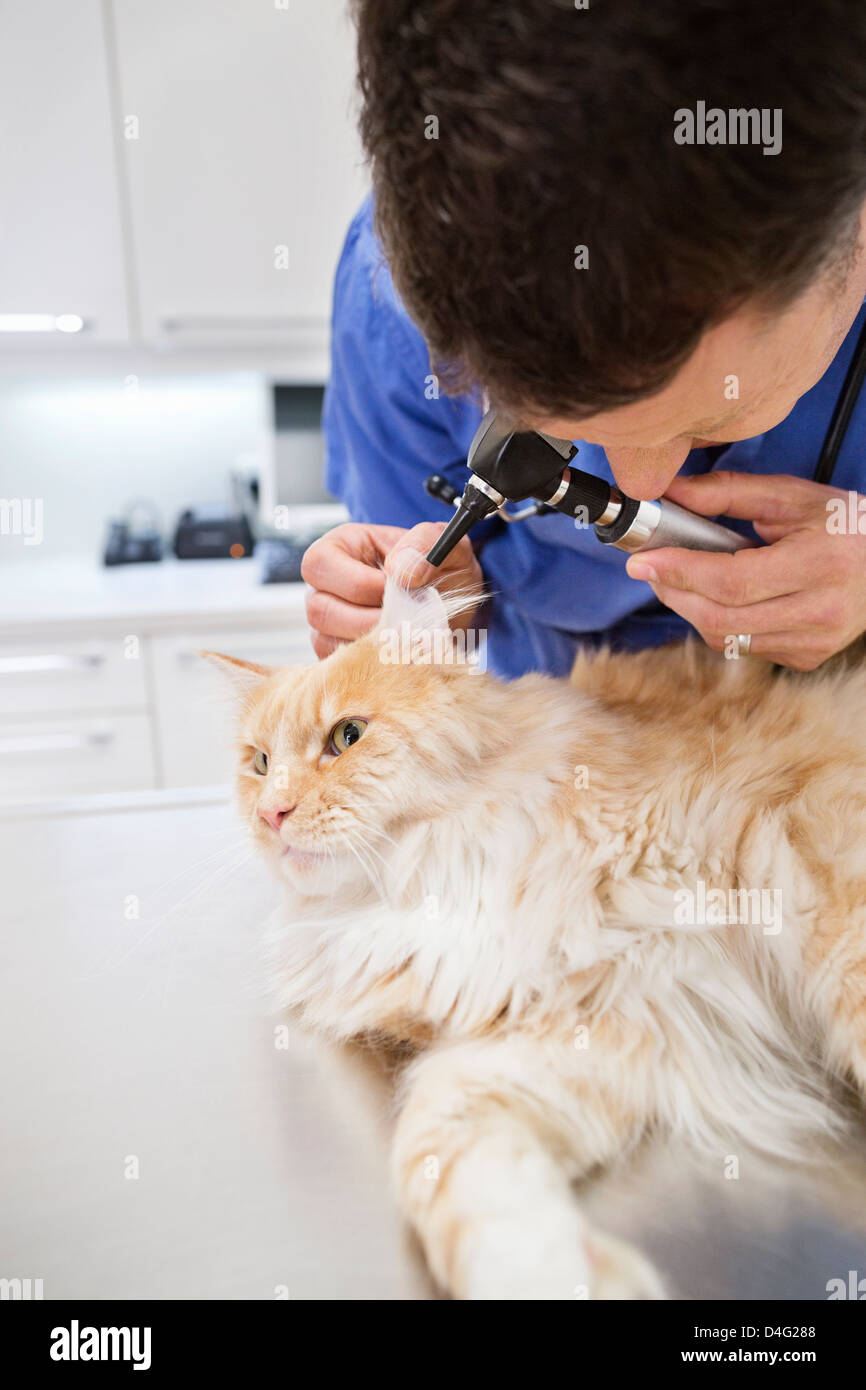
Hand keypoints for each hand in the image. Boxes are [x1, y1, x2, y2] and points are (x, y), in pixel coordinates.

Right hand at [301, 521, 481, 658]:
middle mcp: (322, 586)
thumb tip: (401, 570)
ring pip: (327, 642)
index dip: (359, 583)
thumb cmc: (434, 565)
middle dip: (369, 620)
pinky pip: (342, 666)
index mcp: (337, 548)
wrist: (446, 601)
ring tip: (408, 634)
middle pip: (320, 610)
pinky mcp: (336, 653)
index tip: (399, 591)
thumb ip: (423, 543)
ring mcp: (326, 623)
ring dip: (374, 643)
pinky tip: (401, 650)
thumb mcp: (438, 543)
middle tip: (407, 621)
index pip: (321, 564)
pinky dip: (374, 662)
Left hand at [624, 471, 865, 669]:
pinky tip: (720, 599)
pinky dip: (720, 623)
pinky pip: (744, 647)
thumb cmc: (841, 524)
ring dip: (691, 609)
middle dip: (675, 594)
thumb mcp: (791, 496)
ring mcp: (814, 642)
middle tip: (652, 569)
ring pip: (727, 639)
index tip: (643, 560)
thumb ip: (728, 492)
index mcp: (820, 565)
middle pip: (722, 619)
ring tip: (680, 580)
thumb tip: (670, 492)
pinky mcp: (806, 658)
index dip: (682, 572)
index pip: (733, 582)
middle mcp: (820, 612)